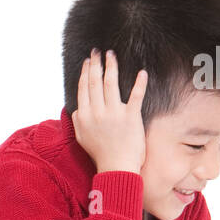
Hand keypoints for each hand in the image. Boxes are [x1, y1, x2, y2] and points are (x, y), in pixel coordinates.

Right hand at [72, 48, 147, 174]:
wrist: (116, 168)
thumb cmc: (100, 154)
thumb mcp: (82, 137)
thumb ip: (77, 120)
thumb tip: (78, 107)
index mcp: (84, 115)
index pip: (84, 88)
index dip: (85, 72)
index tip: (88, 61)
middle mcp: (97, 112)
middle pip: (95, 82)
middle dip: (96, 64)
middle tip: (98, 52)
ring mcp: (114, 113)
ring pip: (111, 84)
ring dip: (112, 66)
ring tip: (112, 55)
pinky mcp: (131, 117)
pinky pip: (136, 96)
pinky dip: (140, 83)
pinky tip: (142, 72)